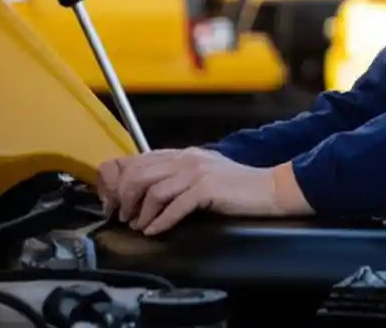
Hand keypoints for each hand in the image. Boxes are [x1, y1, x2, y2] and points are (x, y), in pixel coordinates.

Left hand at [95, 147, 311, 235]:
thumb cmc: (238, 187)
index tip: (115, 203)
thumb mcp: (204, 174)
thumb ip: (178, 177)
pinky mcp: (207, 188)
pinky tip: (155, 231)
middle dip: (125, 199)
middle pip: (139, 174)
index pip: (138, 160)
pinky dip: (160, 222)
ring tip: (139, 226)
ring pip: (152, 189)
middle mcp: (187, 158)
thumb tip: (147, 195)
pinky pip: (174, 206)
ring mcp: (197, 172)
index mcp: (183, 154)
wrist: (270, 189)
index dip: (120, 182)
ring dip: (140, 213)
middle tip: (123, 218)